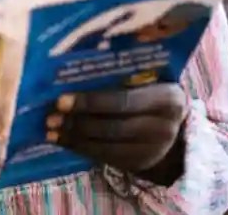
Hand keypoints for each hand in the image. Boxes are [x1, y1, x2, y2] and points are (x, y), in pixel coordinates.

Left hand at [47, 84, 186, 177]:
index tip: (61, 99)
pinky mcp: (140, 164)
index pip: (124, 101)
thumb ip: (126, 72)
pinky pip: (106, 158)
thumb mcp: (151, 77)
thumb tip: (78, 64)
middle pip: (113, 126)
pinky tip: (63, 141)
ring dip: (75, 138)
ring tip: (50, 130)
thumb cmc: (155, 90)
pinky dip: (81, 149)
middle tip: (50, 116)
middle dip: (78, 121)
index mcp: (167, 98)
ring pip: (107, 146)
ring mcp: (152, 150)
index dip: (91, 102)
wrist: (177, 124)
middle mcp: (163, 127)